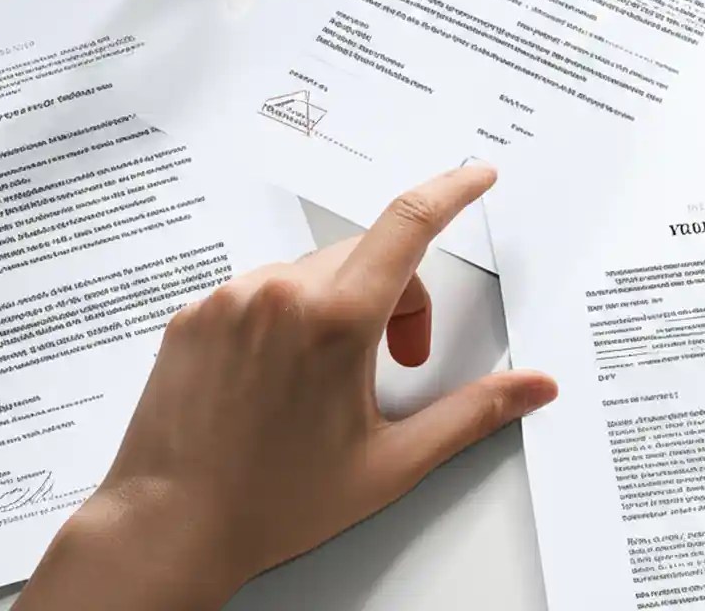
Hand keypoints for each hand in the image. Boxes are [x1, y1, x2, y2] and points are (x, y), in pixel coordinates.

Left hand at [15, 165, 557, 609]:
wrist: (169, 527)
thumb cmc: (275, 502)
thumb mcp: (393, 462)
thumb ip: (473, 412)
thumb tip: (535, 386)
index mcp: (335, 321)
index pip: (409, 225)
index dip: (452, 191)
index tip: (476, 177)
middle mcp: (278, 294)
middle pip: (368, 259)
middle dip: (398, 301)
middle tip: (398, 366)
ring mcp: (229, 300)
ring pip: (313, 276)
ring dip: (340, 310)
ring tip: (328, 383)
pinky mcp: (194, 315)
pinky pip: (262, 293)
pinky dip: (288, 320)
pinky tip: (279, 379)